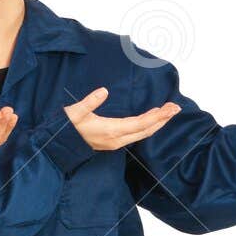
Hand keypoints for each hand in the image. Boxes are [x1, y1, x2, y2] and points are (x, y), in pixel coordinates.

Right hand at [63, 88, 179, 150]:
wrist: (58, 145)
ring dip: (156, 123)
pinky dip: (147, 126)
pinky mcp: (113, 142)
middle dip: (162, 119)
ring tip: (168, 112)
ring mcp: (116, 142)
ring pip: (142, 133)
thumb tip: (104, 90)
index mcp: (111, 130)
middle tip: (176, 107)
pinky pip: (136, 134)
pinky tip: (152, 120)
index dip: (157, 116)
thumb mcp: (75, 113)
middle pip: (146, 130)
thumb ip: (89, 102)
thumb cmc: (66, 127)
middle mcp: (117, 139)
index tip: (170, 108)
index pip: (140, 123)